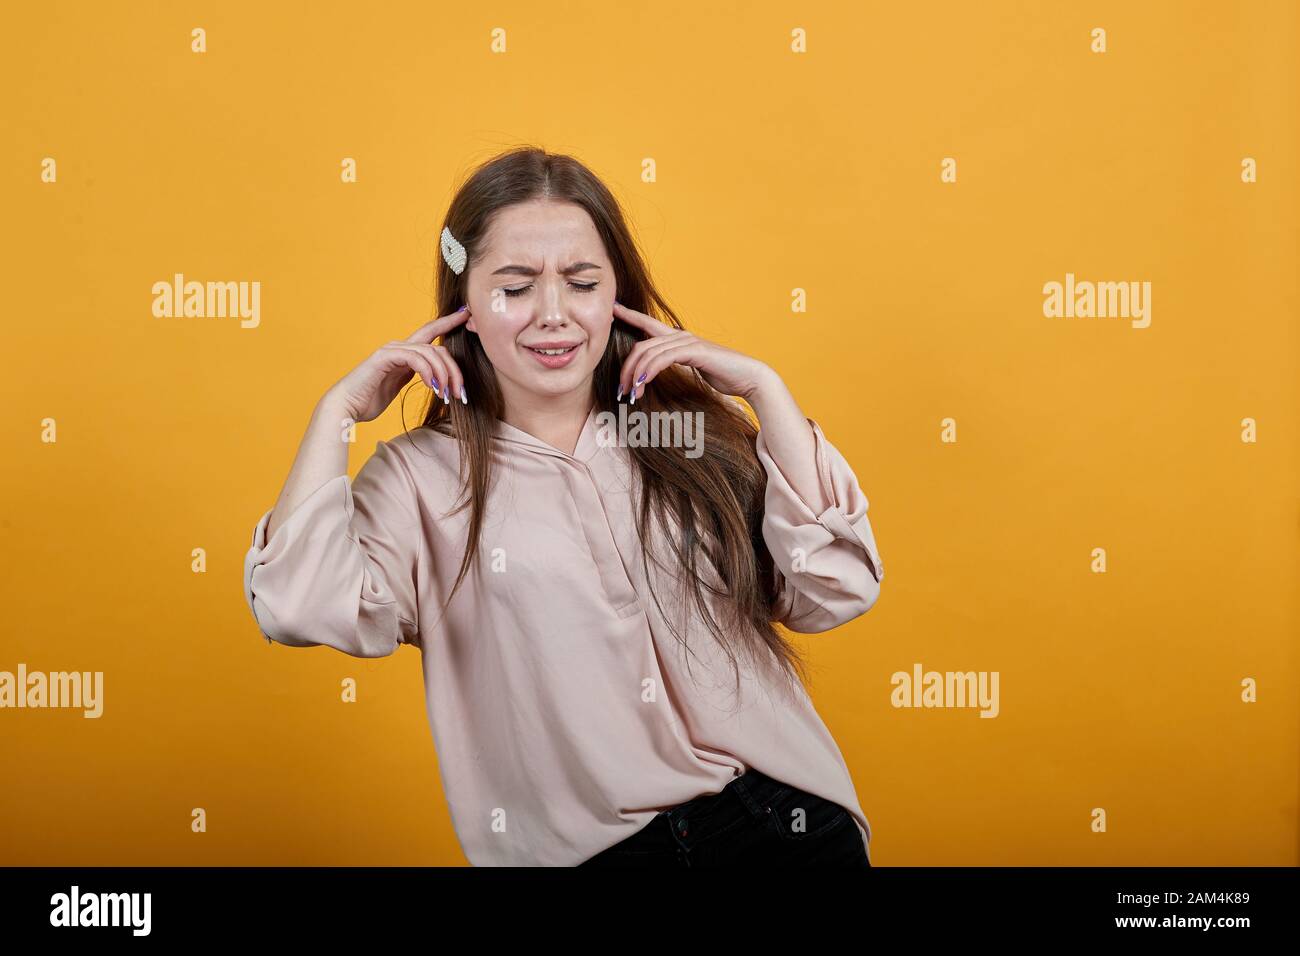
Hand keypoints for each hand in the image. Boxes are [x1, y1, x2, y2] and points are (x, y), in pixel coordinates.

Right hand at [323, 306, 470, 422]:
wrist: (346, 407)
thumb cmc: (370, 399)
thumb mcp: (399, 385)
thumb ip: (415, 376)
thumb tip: (438, 380)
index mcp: (405, 352)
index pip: (431, 332)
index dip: (449, 321)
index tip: (467, 314)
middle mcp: (399, 347)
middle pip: (438, 348)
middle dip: (454, 370)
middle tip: (460, 392)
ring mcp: (391, 350)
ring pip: (430, 353)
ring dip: (443, 374)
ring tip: (447, 394)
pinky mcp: (384, 357)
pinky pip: (415, 358)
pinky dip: (428, 372)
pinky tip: (432, 387)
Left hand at [613, 302, 772, 402]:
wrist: (748, 377)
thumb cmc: (722, 375)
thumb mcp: (693, 368)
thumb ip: (676, 364)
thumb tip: (658, 371)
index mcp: (679, 338)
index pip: (648, 324)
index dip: (630, 315)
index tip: (613, 310)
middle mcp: (681, 336)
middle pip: (641, 346)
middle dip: (626, 368)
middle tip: (620, 391)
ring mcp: (688, 342)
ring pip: (649, 353)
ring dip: (635, 375)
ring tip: (630, 394)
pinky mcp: (694, 351)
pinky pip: (663, 358)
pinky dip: (649, 371)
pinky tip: (643, 383)